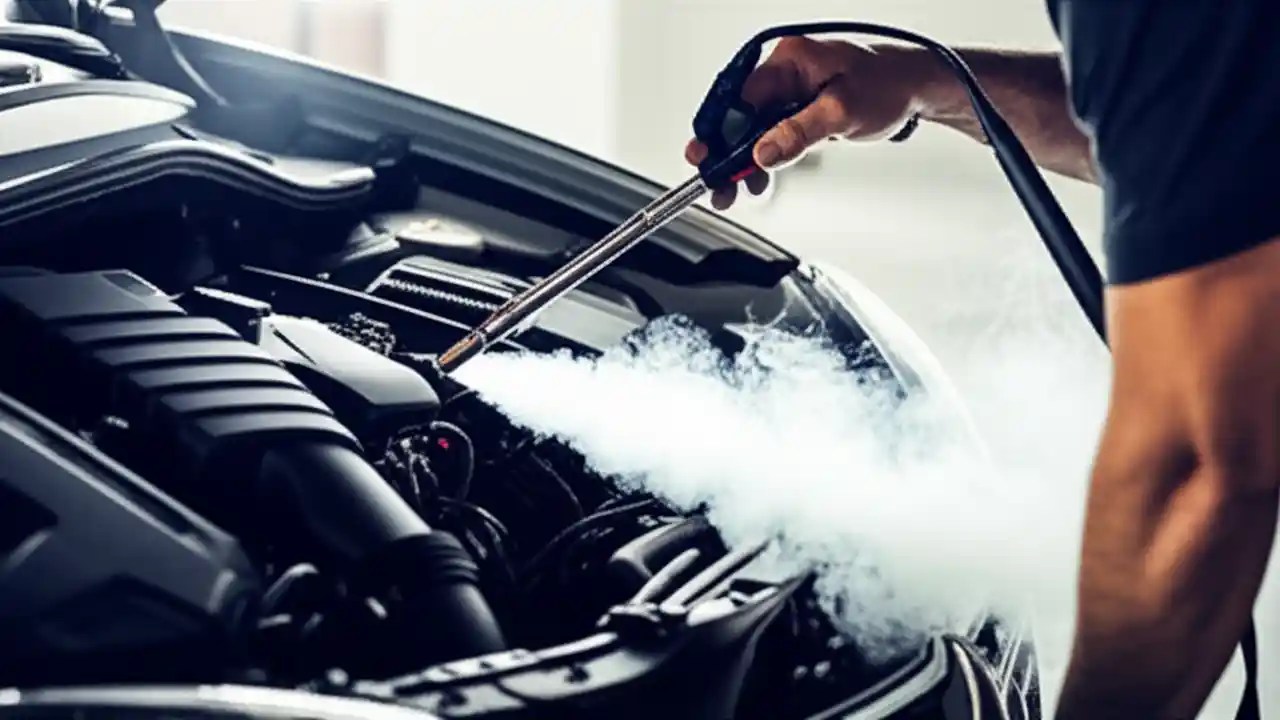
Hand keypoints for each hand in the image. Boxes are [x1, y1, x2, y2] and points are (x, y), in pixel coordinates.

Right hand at [685, 37, 931, 209]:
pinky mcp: (797, 108)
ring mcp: (789, 90)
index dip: (720, 134)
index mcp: (789, 59)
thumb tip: (762, 153)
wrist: (917, 87)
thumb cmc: (888, 84)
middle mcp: (784, 72)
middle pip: (738, 115)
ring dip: (742, 161)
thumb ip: (798, 132)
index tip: (708, 161)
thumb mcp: (842, 112)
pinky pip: (767, 133)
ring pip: (750, 128)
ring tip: (737, 190)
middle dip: (725, 153)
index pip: (739, 99)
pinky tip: (756, 178)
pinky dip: (760, 157)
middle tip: (717, 185)